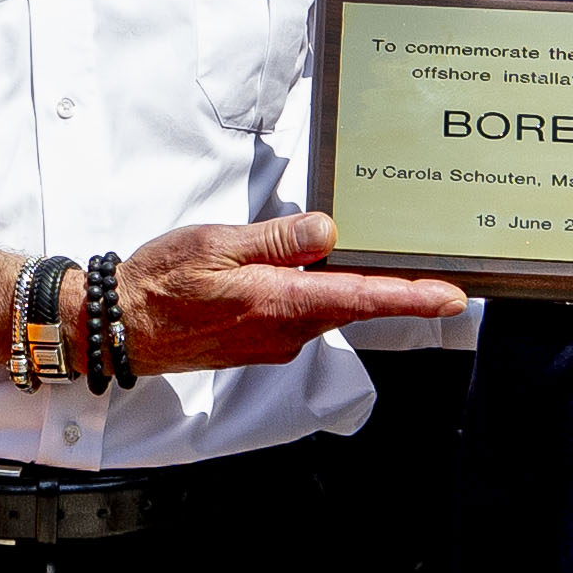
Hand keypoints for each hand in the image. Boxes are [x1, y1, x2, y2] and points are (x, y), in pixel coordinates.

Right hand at [112, 205, 478, 368]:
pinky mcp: (261, 341)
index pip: (361, 298)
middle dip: (392, 287)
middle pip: (353, 303)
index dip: (412, 298)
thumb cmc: (161, 283)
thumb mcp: (218, 245)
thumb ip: (278, 240)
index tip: (452, 298)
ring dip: (347, 286)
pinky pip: (302, 313)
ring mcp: (274, 341)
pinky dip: (313, 292)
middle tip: (432, 270)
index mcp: (280, 303)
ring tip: (365, 257)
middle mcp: (285, 331)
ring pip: (327, 307)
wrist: (120, 327)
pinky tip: (305, 271)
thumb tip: (327, 231)